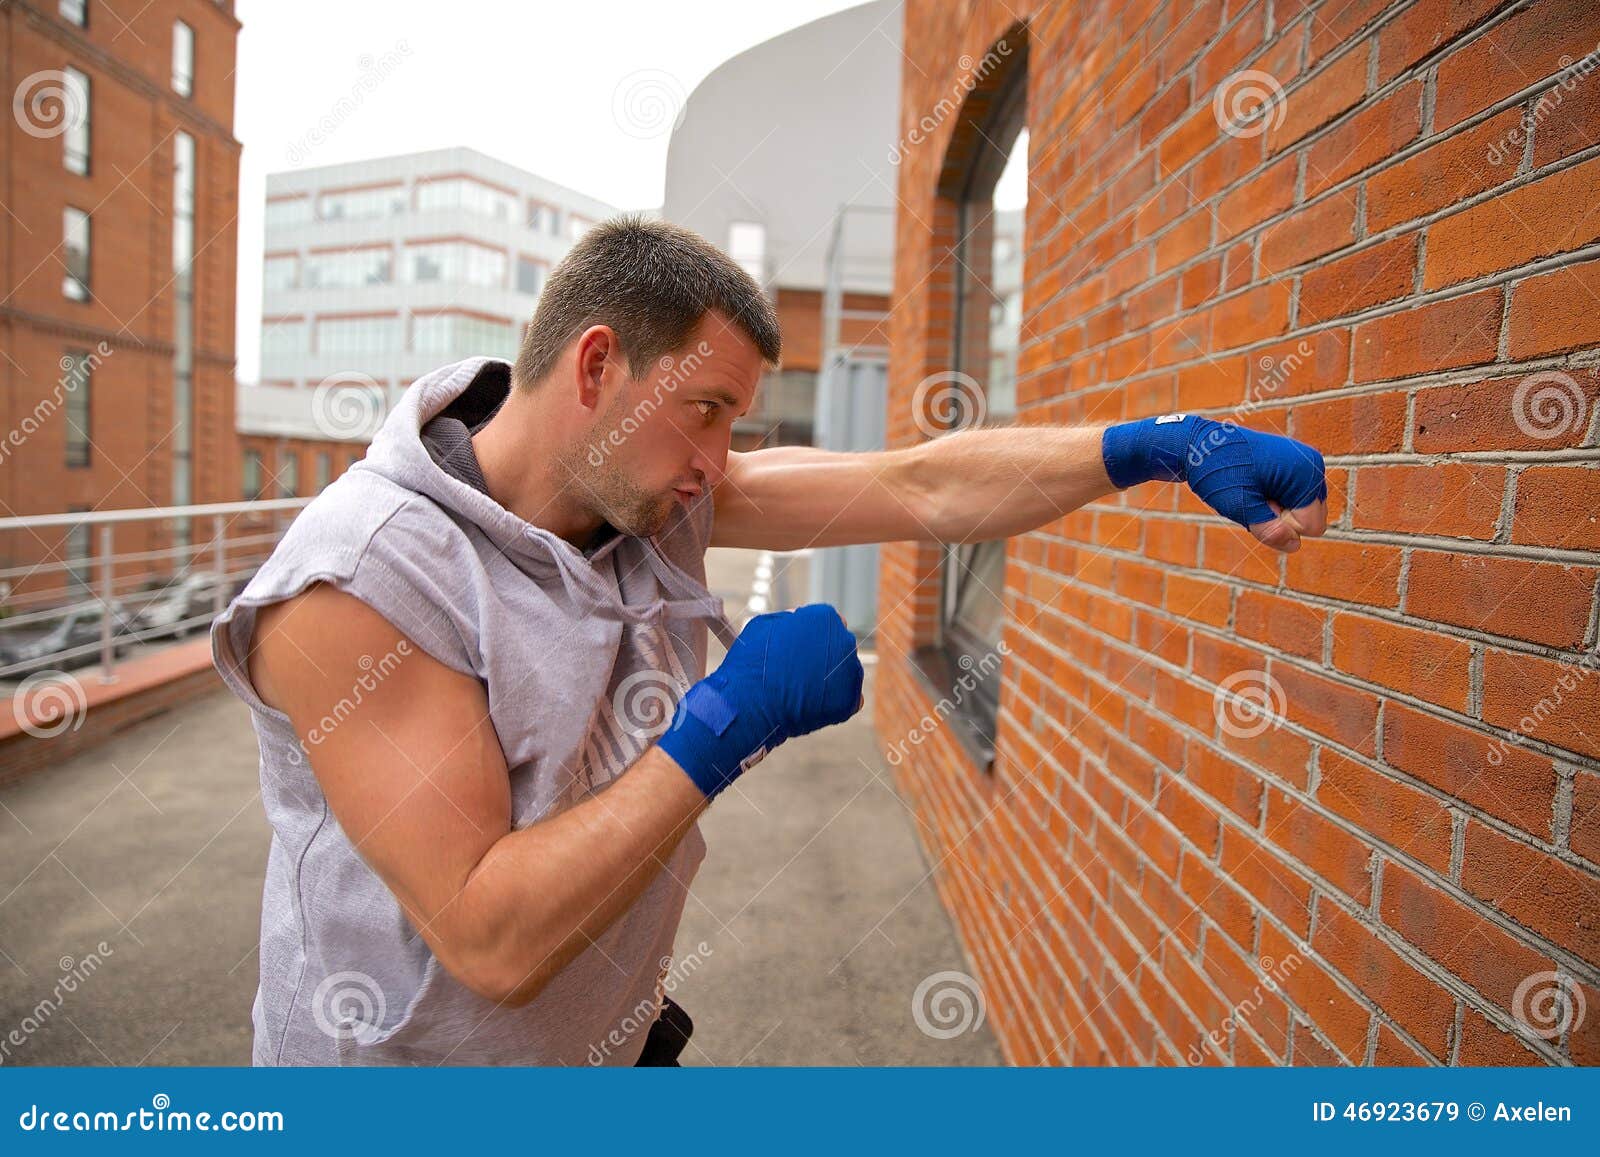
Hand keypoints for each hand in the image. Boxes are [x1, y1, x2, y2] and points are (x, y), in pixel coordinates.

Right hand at [657, 603, 864, 797]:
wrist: (750, 702)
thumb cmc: (751, 662)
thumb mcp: (762, 626)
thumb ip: (787, 619)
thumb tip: (797, 617)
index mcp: (825, 617)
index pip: (829, 623)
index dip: (814, 637)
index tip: (800, 651)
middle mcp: (844, 639)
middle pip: (840, 646)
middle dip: (824, 657)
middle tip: (800, 673)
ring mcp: (851, 670)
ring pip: (845, 672)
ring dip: (829, 679)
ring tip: (802, 691)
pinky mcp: (850, 699)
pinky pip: (849, 698)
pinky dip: (834, 703)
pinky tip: (813, 705)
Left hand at [1101, 414, 1327, 552]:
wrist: (1200, 443)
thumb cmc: (1218, 472)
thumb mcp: (1240, 506)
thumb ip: (1268, 529)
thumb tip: (1295, 546)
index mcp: (1306, 473)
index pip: (1312, 526)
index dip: (1282, 524)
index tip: (1258, 502)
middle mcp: (1312, 465)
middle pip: (1310, 518)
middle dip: (1282, 517)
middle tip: (1252, 496)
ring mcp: (1304, 464)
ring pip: (1301, 510)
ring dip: (1276, 510)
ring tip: (1251, 489)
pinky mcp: (1294, 466)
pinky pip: (1292, 499)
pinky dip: (1274, 499)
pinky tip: (1254, 485)